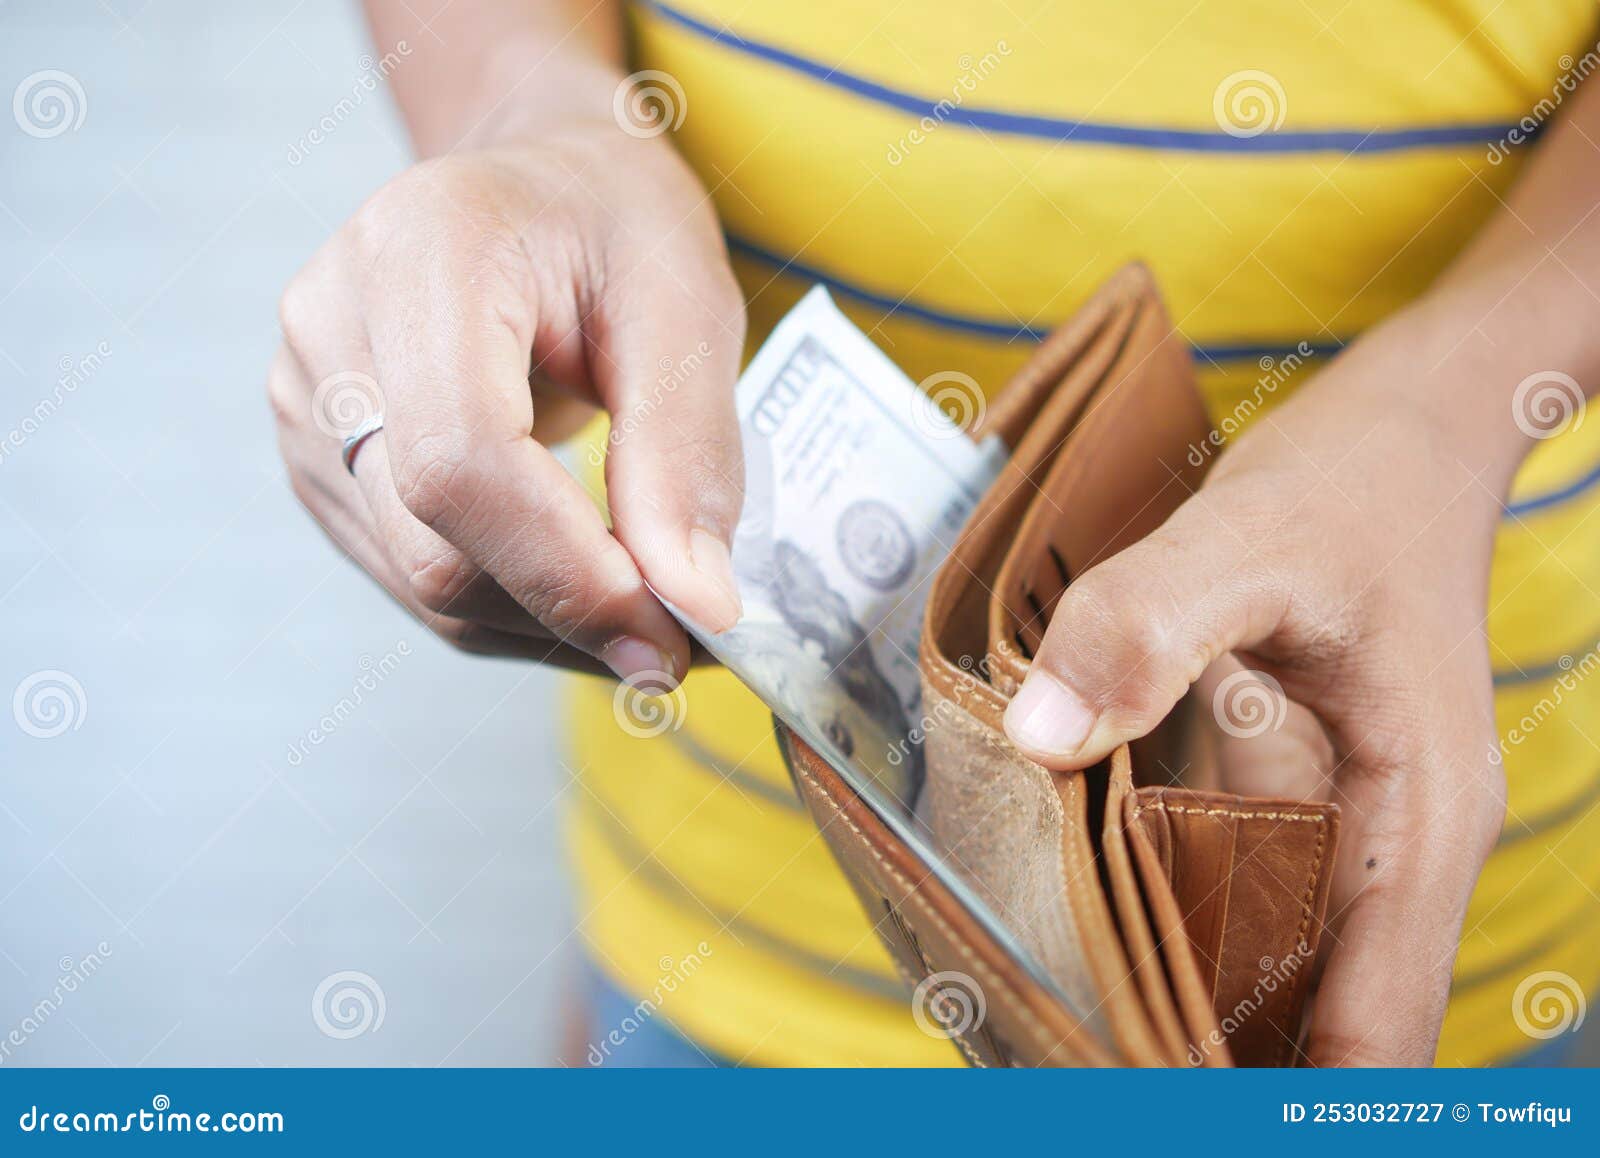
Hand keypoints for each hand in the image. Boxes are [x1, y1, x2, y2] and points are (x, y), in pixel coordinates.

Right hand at [269, 124, 745, 685]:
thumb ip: (686, 451)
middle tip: (690, 633)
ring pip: (424, 585)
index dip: (565, 570)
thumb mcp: (688, 305)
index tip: (674, 632)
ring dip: (550, 625)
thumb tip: (695, 604)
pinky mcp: (322, 462)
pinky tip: (586, 582)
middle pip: (433, 544)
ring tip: (653, 604)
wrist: (540, 191)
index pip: (459, 460)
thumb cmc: (615, 224)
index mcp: (419, 251)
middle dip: (573, 610)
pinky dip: (515, 609)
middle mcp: (332, 327)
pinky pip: (416, 581)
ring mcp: (308, 402)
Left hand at [1002, 365, 1509, 1065]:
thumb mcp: (1250, 535)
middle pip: (1319, 1029)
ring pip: (1276, 970)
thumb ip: (1147, 625)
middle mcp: (1392, 849)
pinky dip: (1175, 928)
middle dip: (1212, 1069)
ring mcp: (1346, 827)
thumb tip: (1040, 736)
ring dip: (1187, 1013)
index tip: (1153, 1099)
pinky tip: (1084, 928)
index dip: (1272, 1101)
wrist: (1406, 431)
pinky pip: (1240, 895)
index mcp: (1416, 823)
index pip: (1371, 1035)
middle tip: (1073, 1068)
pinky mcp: (1297, 795)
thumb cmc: (1353, 484)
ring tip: (1064, 1034)